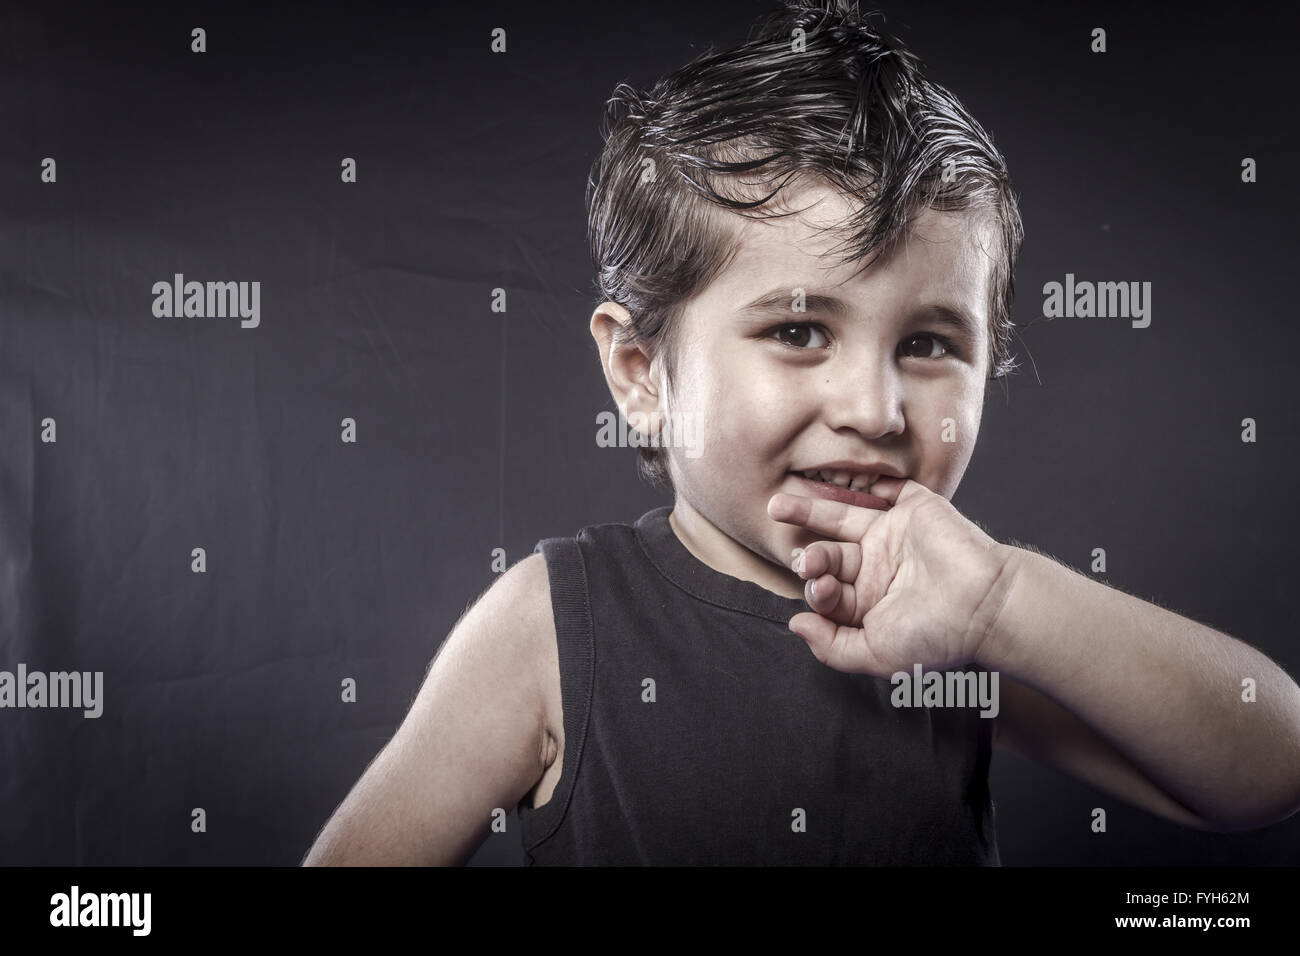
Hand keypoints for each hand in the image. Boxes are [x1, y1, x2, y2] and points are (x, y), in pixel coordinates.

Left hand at [767, 479, 1013, 676]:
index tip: (821, 591)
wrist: (985, 604)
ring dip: (809, 510)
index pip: (828, 591)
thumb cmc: (936, 635)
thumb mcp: (875, 655)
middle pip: (829, 554)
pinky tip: (839, 475)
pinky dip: (867, 480)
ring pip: (842, 516)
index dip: (817, 590)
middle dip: (812, 557)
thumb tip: (795, 624)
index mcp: (868, 602)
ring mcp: (894, 535)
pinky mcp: (913, 508)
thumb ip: (831, 647)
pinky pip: (886, 488)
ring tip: (777, 506)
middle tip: (808, 561)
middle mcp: (877, 568)